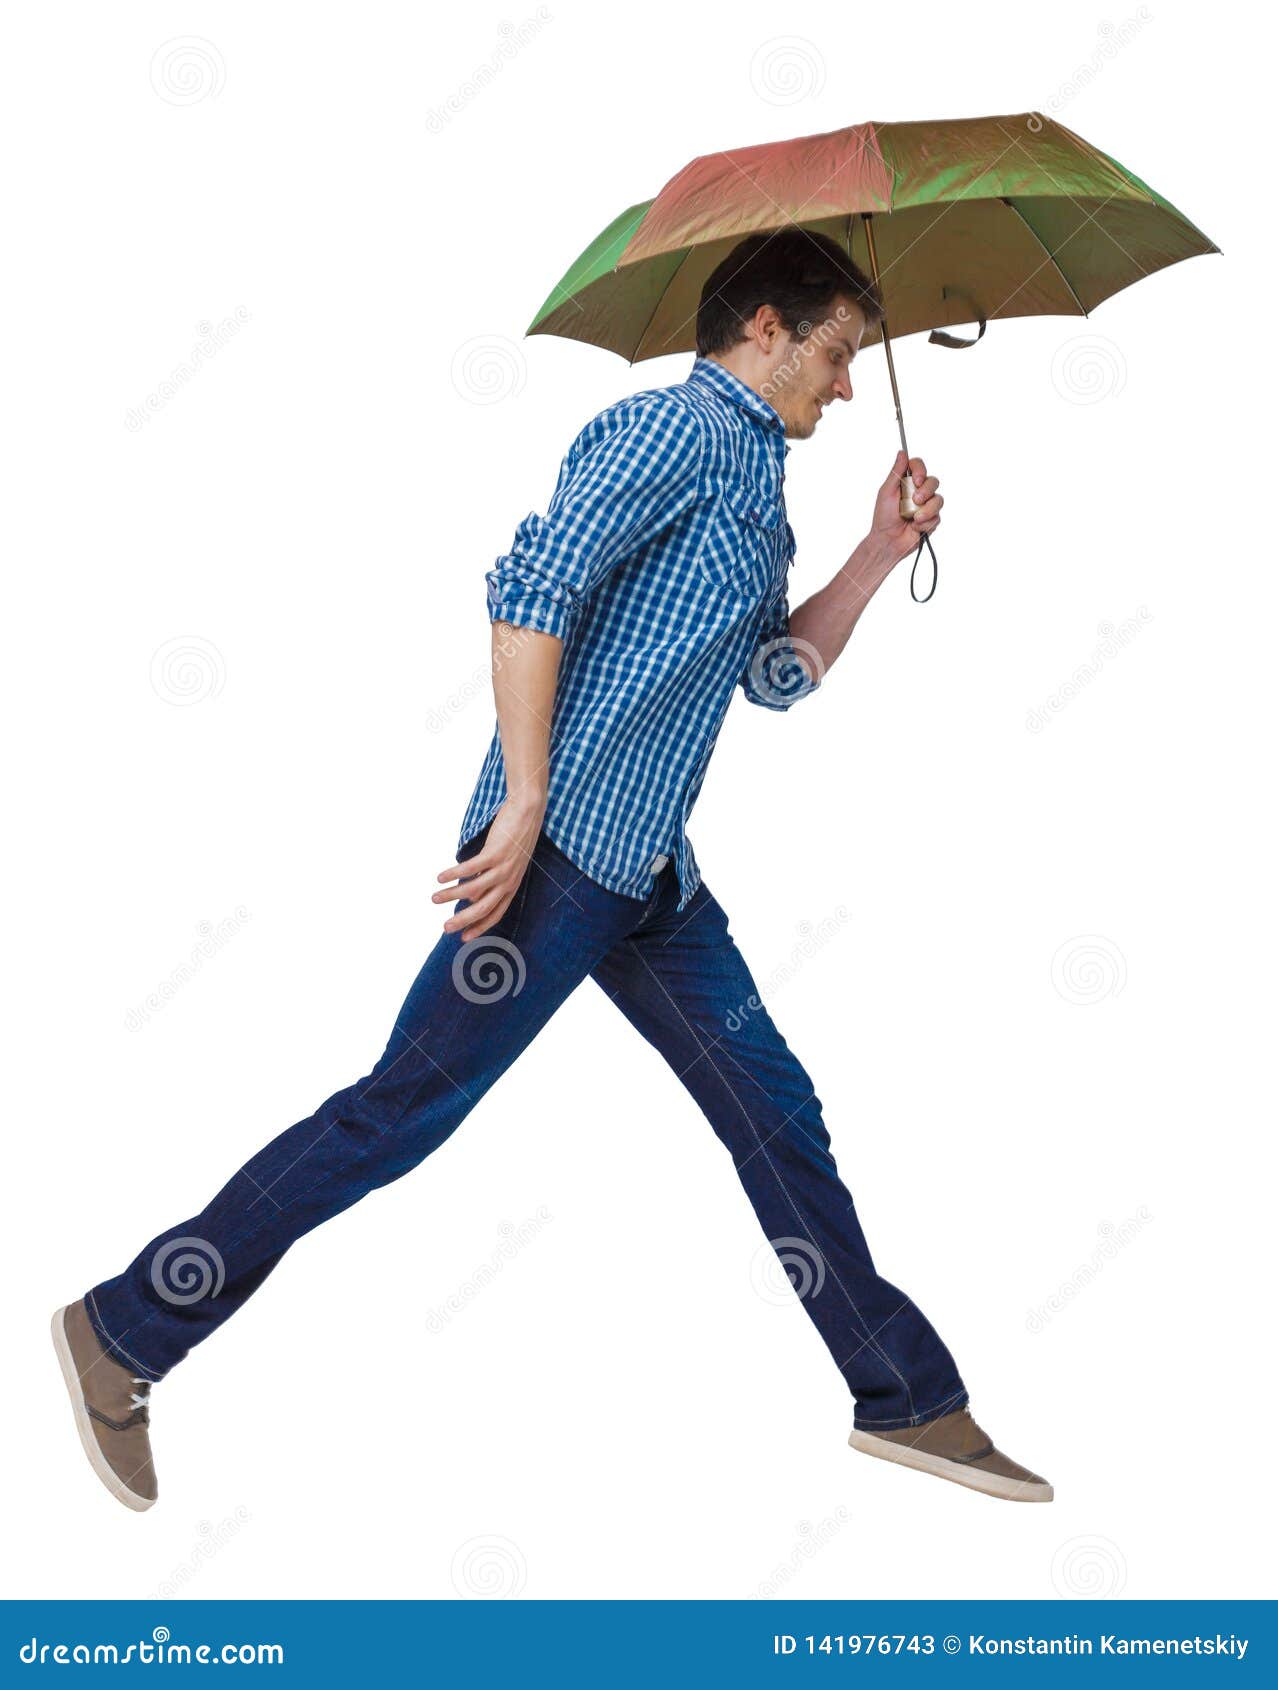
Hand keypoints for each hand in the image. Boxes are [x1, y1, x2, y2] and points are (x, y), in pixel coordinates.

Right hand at [433, 793, 545, 942]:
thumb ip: (490, 880)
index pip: (496, 913)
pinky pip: (471, 868)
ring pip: (474, 889)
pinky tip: (440, 877)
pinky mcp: (496, 852)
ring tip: (434, 898)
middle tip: (445, 928)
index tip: (463, 938)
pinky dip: (454, 873)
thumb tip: (471, 896)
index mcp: (512, 885)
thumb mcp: (507, 863)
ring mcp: (503, 866)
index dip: (479, 926)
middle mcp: (508, 880)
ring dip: (452, 895)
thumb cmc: (515, 836)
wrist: (529, 810)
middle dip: (464, 920)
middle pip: (484, 907)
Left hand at [868, 450, 943, 566]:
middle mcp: (919, 492)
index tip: (916, 480)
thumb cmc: (883, 517)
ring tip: (915, 518)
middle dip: (926, 491)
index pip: (919, 466)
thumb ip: (896, 472)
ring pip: (939, 500)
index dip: (921, 470)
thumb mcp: (886, 492)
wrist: (887, 541)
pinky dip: (924, 523)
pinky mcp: (931, 520)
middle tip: (916, 500)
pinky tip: (914, 528)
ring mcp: (927, 506)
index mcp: (907, 482)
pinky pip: (937, 517)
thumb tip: (902, 452)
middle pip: (934, 481)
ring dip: (927, 510)